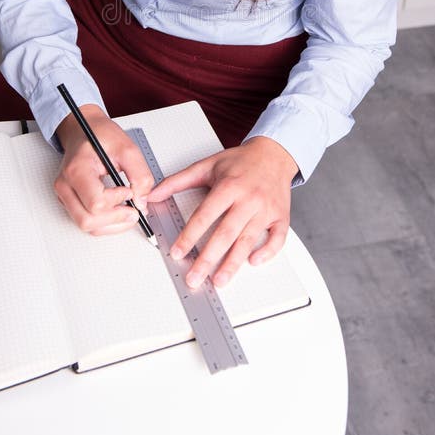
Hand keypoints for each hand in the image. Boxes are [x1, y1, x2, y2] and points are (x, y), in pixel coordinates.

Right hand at [54, 105, 153, 234]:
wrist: (84, 129)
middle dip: (115, 220)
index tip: (129, 190)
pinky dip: (104, 223)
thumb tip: (142, 200)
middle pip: (87, 220)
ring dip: (111, 225)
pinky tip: (118, 212)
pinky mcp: (69, 200)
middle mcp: (65, 185)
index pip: (95, 202)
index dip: (117, 201)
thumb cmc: (100, 135)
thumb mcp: (127, 148)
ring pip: (86, 226)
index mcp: (77, 169)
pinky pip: (85, 221)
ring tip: (129, 212)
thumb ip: (140, 175)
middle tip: (134, 211)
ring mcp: (64, 195)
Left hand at [147, 136, 297, 287]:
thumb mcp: (207, 165)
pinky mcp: (281, 216)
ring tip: (219, 280)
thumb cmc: (240, 161)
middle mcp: (248, 198)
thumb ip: (178, 181)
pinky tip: (253, 262)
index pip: (205, 215)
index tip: (178, 252)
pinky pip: (277, 238)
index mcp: (229, 186)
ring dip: (233, 263)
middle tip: (194, 277)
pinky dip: (268, 252)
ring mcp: (266, 209)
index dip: (190, 236)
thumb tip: (153, 194)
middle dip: (208, 258)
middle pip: (226, 233)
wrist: (273, 155)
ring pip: (248, 240)